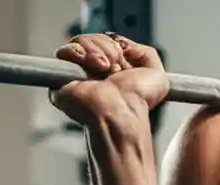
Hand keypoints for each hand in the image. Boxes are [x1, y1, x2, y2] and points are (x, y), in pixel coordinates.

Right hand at [50, 33, 168, 126]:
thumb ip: (147, 55)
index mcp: (115, 71)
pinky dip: (79, 54)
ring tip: (104, 68)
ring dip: (96, 50)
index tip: (125, 58)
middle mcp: (95, 72)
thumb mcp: (157, 75)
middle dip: (108, 48)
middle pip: (95, 39)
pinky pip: (65, 52)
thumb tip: (127, 46)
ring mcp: (78, 74)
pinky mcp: (62, 78)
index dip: (117, 46)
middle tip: (114, 67)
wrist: (119, 110)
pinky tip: (92, 67)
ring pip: (80, 42)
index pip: (109, 42)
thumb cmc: (137, 101)